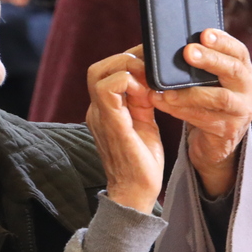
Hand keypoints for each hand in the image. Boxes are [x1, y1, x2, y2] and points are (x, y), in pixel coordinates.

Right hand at [85, 48, 162, 214]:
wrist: (136, 192)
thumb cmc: (142, 160)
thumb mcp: (145, 122)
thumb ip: (144, 100)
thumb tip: (152, 78)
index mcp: (105, 109)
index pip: (106, 71)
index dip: (130, 61)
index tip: (153, 65)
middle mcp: (97, 110)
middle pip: (98, 68)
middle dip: (127, 59)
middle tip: (151, 69)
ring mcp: (100, 116)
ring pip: (99, 73)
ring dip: (127, 70)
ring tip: (149, 82)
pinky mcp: (111, 124)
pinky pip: (108, 91)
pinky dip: (128, 84)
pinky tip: (147, 94)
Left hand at [149, 29, 251, 197]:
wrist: (217, 140)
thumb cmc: (208, 102)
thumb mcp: (212, 81)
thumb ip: (203, 64)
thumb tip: (173, 42)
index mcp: (245, 73)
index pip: (239, 52)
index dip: (223, 41)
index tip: (204, 33)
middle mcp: (250, 91)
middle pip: (234, 71)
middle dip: (211, 59)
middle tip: (188, 52)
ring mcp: (242, 112)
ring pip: (220, 98)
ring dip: (191, 92)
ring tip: (166, 89)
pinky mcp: (228, 131)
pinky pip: (204, 119)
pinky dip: (181, 110)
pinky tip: (163, 103)